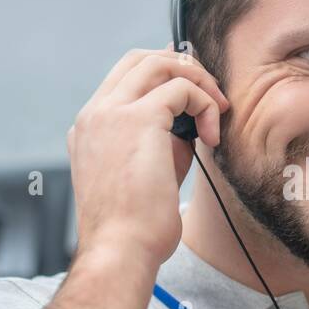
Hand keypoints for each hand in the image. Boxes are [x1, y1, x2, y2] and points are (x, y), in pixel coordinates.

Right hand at [67, 45, 228, 268]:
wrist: (121, 251)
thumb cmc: (136, 228)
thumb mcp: (148, 173)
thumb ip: (164, 141)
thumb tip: (193, 119)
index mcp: (89, 128)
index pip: (124, 78)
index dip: (164, 72)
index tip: (196, 87)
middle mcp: (94, 114)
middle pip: (140, 58)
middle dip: (183, 67)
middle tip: (213, 95)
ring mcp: (110, 113)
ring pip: (160, 63)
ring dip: (198, 81)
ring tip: (218, 112)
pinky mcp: (138, 118)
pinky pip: (182, 88)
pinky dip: (206, 105)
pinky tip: (212, 138)